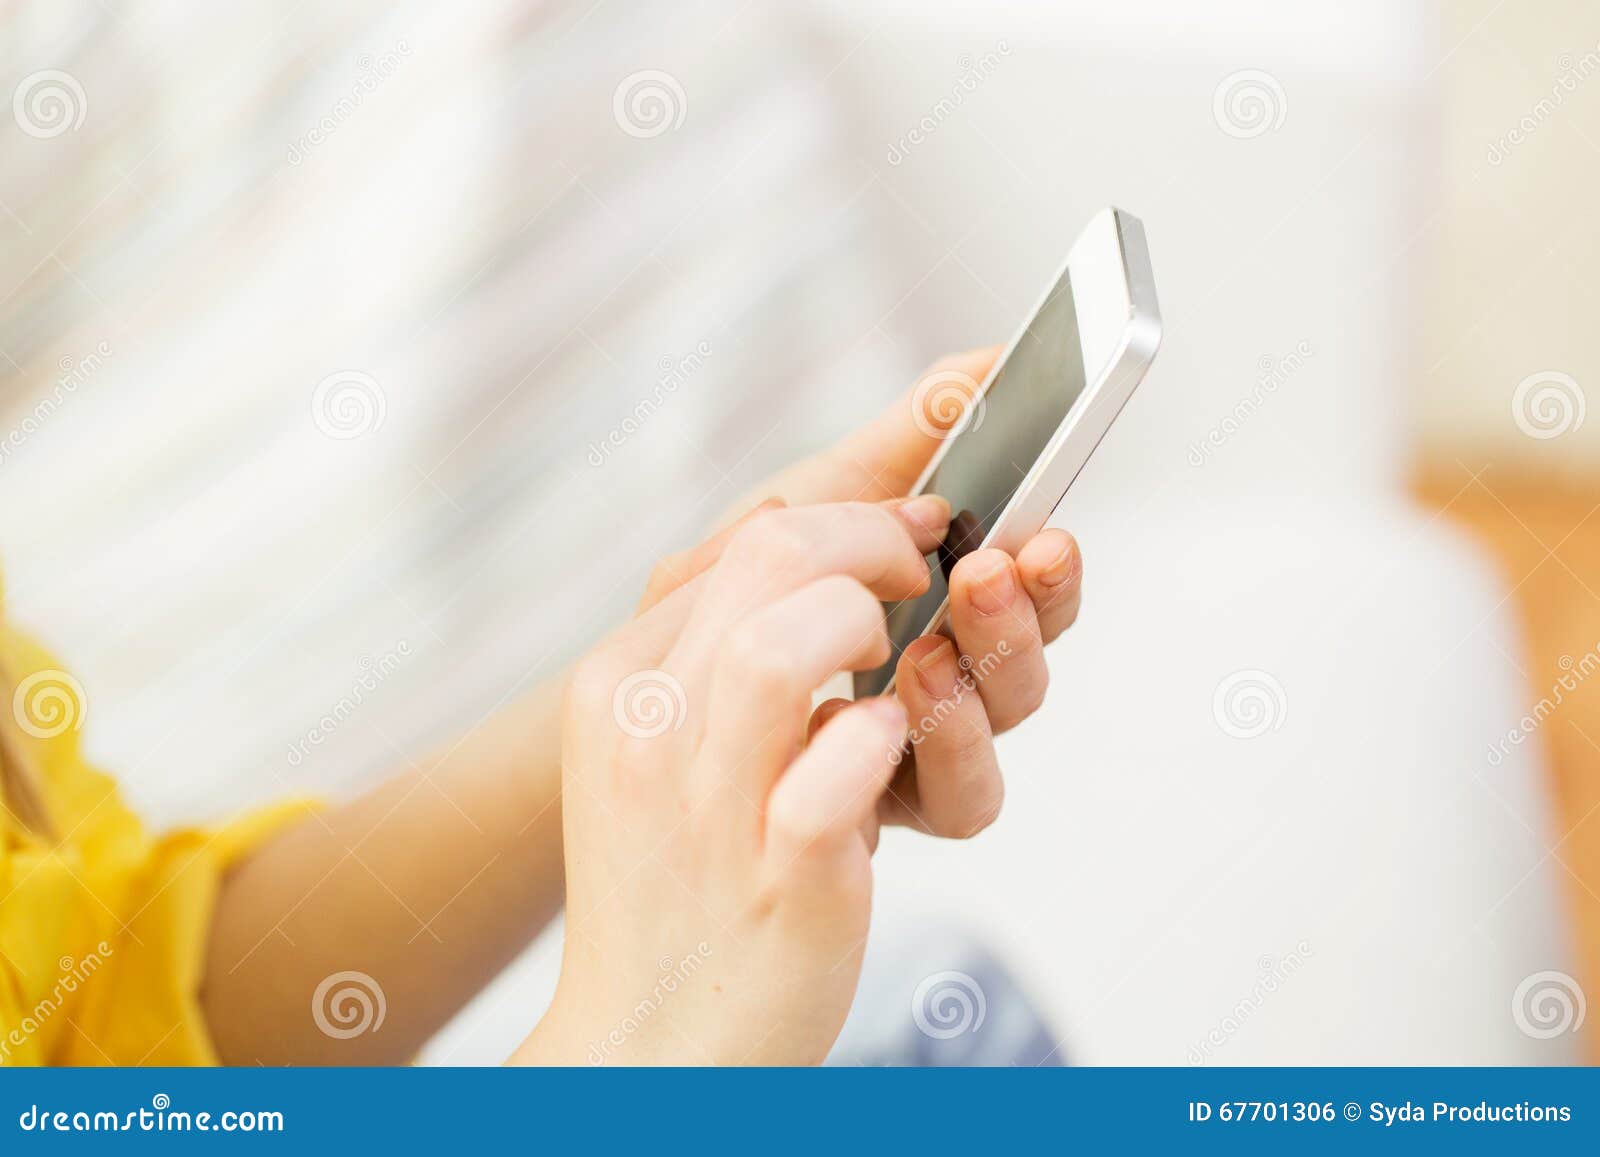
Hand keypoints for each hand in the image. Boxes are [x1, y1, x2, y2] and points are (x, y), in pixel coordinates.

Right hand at [515, 497, 950, 1064]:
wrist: (647, 1045)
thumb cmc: (667, 891)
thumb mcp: (649, 751)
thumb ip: (702, 647)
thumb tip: (778, 535)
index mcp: (617, 685)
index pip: (739, 546)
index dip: (845, 523)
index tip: (901, 535)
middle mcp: (651, 729)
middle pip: (768, 561)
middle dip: (871, 547)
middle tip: (915, 580)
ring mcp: (713, 800)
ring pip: (786, 644)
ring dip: (870, 632)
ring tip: (891, 668)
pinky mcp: (787, 870)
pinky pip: (844, 762)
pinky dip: (887, 737)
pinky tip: (887, 748)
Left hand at [644, 347, 1084, 842]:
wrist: (638, 717)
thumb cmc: (727, 599)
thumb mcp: (808, 504)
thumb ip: (907, 439)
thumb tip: (986, 359)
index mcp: (942, 606)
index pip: (1027, 591)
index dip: (1050, 570)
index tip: (1044, 535)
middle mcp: (944, 679)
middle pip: (1028, 658)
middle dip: (1026, 614)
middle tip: (998, 571)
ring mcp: (917, 746)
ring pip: (1001, 728)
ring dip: (984, 676)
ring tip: (937, 642)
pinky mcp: (887, 804)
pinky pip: (954, 796)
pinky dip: (940, 745)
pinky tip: (895, 702)